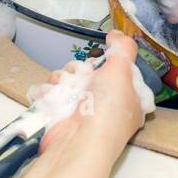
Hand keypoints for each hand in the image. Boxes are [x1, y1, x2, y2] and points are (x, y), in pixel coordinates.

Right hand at [37, 32, 146, 153]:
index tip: (102, 63)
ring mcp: (80, 112)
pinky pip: (50, 93)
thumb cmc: (106, 110)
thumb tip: (116, 34)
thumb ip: (123, 48)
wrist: (77, 143)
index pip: (117, 71)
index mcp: (129, 100)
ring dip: (61, 79)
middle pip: (86, 71)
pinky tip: (52, 97)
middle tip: (80, 76)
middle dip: (78, 69)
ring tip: (64, 88)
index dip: (107, 63)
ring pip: (66, 79)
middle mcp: (106, 107)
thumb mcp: (122, 71)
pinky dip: (48, 93)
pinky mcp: (59, 116)